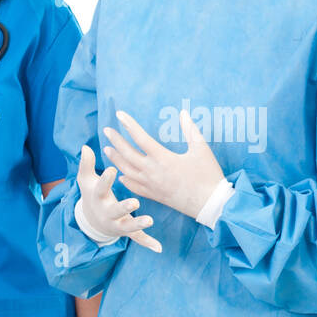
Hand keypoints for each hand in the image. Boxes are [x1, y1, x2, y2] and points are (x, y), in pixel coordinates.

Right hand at [75, 143, 161, 252]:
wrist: (90, 219)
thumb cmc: (92, 193)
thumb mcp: (86, 180)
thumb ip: (86, 164)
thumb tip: (86, 147)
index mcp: (98, 197)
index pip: (101, 188)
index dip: (105, 180)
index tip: (112, 169)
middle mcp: (107, 212)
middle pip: (115, 211)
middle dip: (124, 207)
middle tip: (134, 201)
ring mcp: (117, 223)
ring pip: (128, 226)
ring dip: (138, 224)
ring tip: (149, 219)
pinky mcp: (126, 232)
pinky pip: (137, 238)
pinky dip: (147, 243)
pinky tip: (159, 248)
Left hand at [103, 109, 226, 219]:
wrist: (210, 204)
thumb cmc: (208, 175)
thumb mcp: (201, 149)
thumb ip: (190, 130)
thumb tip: (183, 113)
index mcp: (163, 158)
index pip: (140, 138)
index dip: (128, 125)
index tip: (119, 115)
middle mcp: (153, 172)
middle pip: (128, 154)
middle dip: (116, 141)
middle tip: (107, 130)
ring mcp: (152, 185)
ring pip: (127, 171)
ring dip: (116, 159)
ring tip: (108, 149)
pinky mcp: (155, 196)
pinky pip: (134, 187)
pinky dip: (125, 179)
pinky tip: (121, 174)